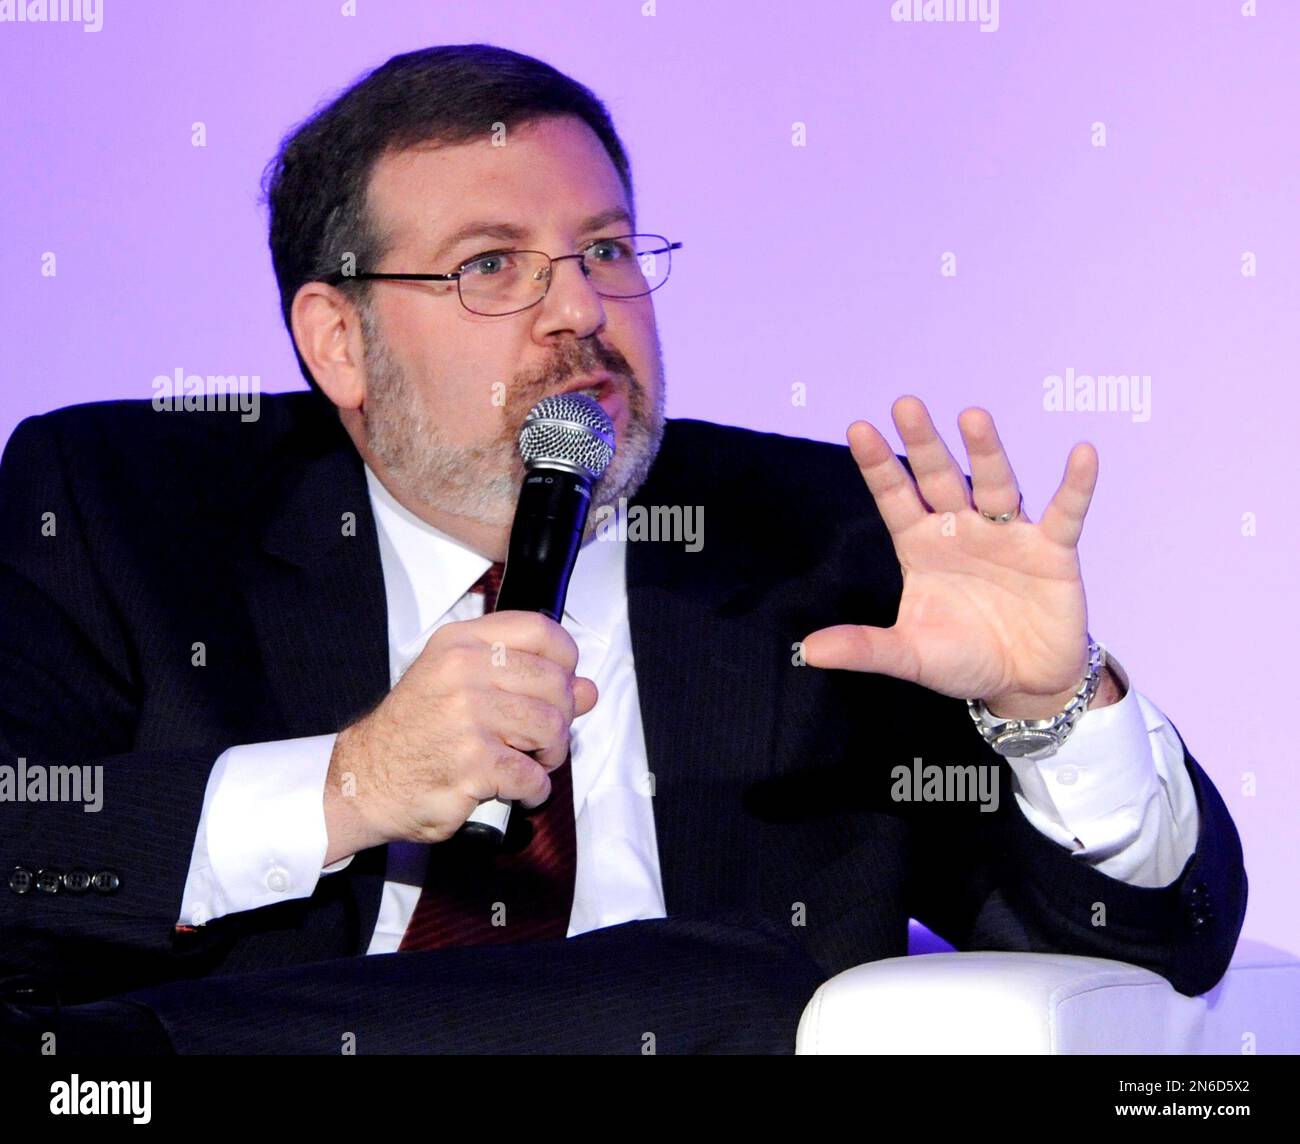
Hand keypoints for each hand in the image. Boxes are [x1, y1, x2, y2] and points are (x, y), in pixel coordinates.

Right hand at [323, 612, 597, 860]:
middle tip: (541, 738)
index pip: (541, 631)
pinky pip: (532, 775)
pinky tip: (517, 790)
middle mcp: (463, 670)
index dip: (565, 660)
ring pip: (551, 729)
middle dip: (560, 718)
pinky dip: (534, 789)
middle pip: (555, 684)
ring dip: (549, 755)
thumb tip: (588, 689)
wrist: (365, 779)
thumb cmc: (418, 731)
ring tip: (529, 763)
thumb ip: (526, 680)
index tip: (563, 683)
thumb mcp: (461, 685)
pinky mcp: (472, 763)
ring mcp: (467, 716)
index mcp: (461, 643)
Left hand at [801, 396, 1098, 720]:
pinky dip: (1075, 485)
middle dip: (924, 444)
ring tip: (972, 416)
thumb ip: (866, 648)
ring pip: (996, 484)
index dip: (879, 466)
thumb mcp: (911, 656)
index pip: (896, 498)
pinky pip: (1066, 513)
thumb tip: (808, 650)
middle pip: (940, 478)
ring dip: (986, 452)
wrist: (1025, 683)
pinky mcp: (1053, 551)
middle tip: (905, 404)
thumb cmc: (963, 659)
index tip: (859, 428)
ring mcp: (1008, 535)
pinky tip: (1081, 454)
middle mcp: (962, 529)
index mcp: (922, 546)